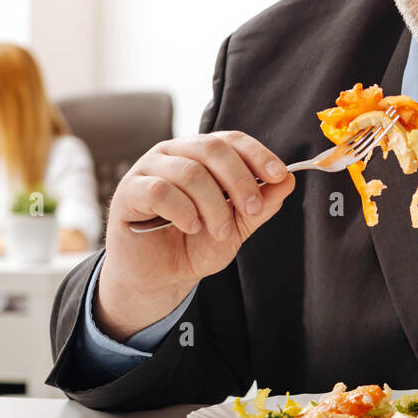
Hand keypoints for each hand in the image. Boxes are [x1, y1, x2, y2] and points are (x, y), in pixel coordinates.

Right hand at [96, 131, 295, 340]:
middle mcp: (175, 153)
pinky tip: (191, 227)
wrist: (160, 277)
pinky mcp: (128, 192)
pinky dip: (183, 211)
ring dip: (213, 205)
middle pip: (212, 149)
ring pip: (189, 172)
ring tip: (220, 231)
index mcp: (201, 154)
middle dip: (240, 180)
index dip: (257, 154)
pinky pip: (160, 191)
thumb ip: (261, 205)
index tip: (278, 175)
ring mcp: (148, 169)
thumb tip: (288, 181)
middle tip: (253, 211)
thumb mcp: (237, 227)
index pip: (232, 140)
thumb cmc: (194, 245)